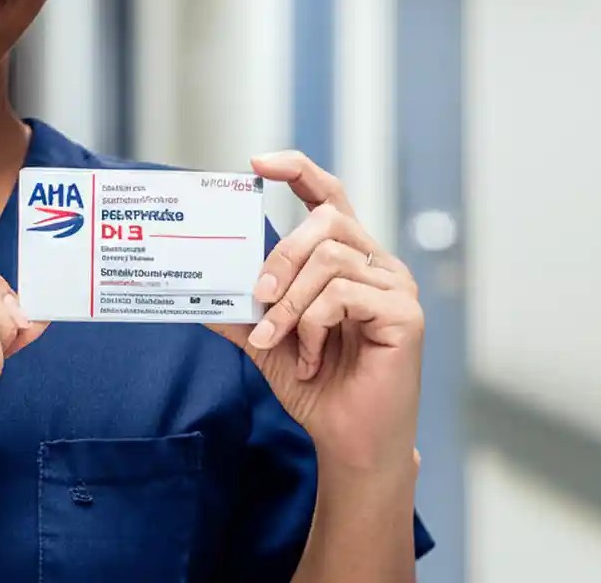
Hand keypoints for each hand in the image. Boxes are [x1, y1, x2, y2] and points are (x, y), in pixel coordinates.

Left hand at [208, 152, 423, 471]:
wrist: (346, 439)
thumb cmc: (315, 387)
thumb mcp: (265, 341)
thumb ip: (240, 311)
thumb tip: (195, 290)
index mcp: (347, 260)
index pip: (328, 197)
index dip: (298, 170)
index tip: (256, 162)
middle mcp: (376, 264)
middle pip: (327, 221)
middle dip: (281, 257)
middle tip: (258, 297)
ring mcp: (396, 286)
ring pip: (330, 260)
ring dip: (291, 303)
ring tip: (277, 339)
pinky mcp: (405, 313)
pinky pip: (344, 294)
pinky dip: (314, 325)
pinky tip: (311, 357)